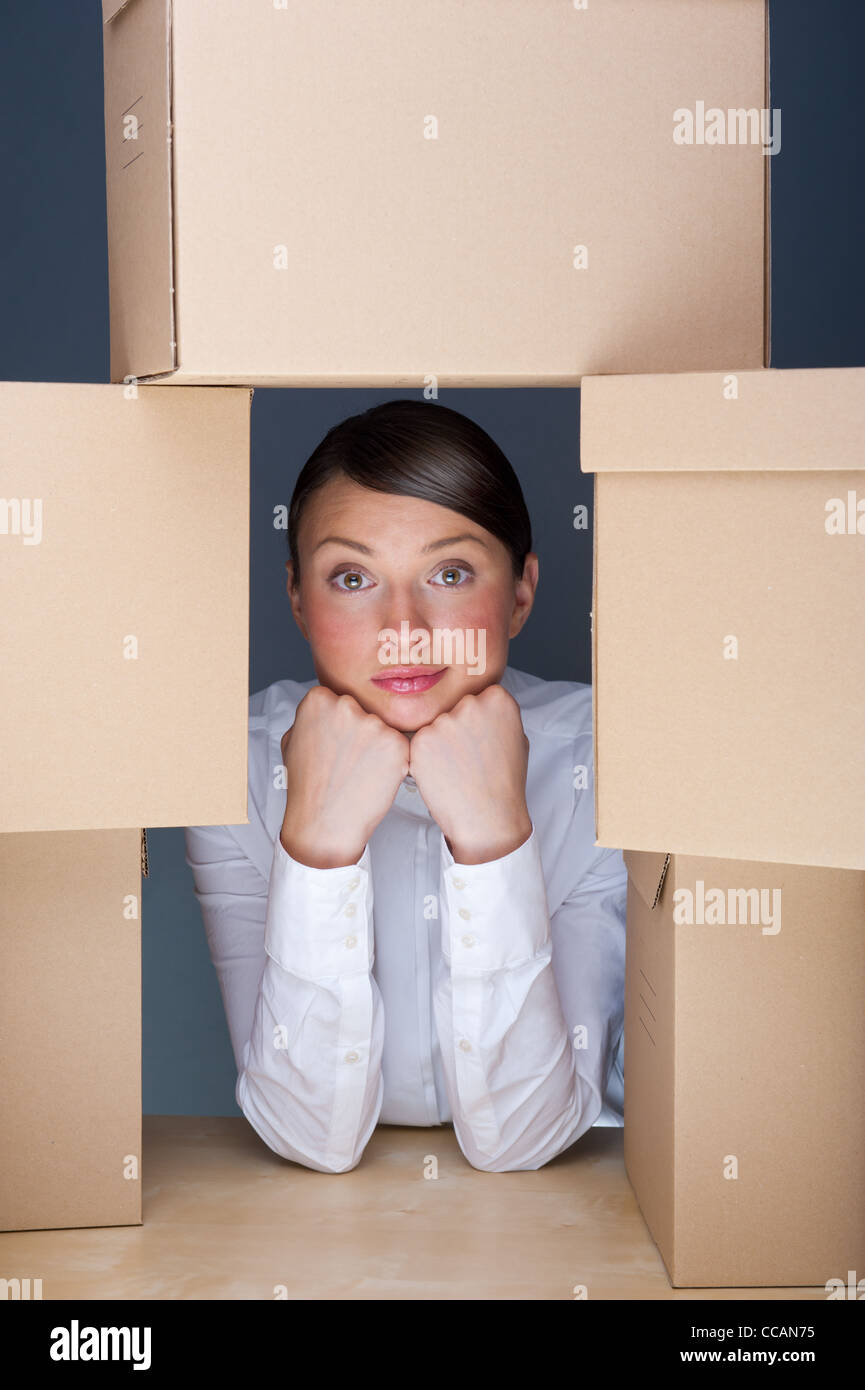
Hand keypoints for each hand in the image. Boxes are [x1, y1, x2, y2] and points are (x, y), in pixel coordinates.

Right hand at [279, 686, 409, 868]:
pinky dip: (394, 762)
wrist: (323, 825)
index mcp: (319, 699)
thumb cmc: (307, 787)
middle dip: (362, 732)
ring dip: (378, 748)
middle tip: (350, 760)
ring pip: (384, 729)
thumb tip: (325, 707)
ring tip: (360, 772)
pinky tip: (375, 777)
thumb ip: (311, 718)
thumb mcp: (293, 741)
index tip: (337, 742)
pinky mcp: (396, 744)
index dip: (341, 724)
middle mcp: (346, 706)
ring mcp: (373, 724)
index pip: (340, 699)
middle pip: (364, 710)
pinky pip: (401, 746)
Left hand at [408, 684, 531, 863]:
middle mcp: (470, 704)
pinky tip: (442, 774)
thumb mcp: (516, 738)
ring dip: (439, 743)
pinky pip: (419, 742)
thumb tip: (482, 703)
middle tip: (467, 757)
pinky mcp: (421, 740)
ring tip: (457, 768)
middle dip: (455, 728)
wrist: (488, 818)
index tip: (480, 739)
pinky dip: (425, 757)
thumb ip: (496, 715)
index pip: (476, 696)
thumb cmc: (505, 782)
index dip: (475, 721)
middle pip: (453, 708)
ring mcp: (444, 721)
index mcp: (497, 698)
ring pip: (434, 725)